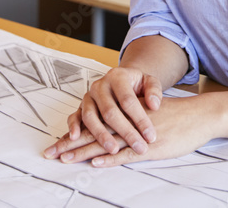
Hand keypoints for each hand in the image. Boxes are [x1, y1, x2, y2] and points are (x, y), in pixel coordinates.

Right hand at [44, 66, 162, 158]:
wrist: (122, 80)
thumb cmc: (136, 84)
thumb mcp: (149, 81)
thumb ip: (154, 91)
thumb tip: (154, 105)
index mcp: (117, 77)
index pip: (128, 100)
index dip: (140, 119)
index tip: (150, 136)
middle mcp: (100, 86)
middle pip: (110, 111)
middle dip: (125, 132)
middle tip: (138, 147)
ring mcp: (88, 96)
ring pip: (91, 116)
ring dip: (101, 135)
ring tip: (114, 149)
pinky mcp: (80, 107)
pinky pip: (73, 116)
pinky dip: (73, 127)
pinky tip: (76, 138)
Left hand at [46, 96, 216, 166]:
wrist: (200, 115)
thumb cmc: (176, 115)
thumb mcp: (150, 112)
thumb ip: (131, 119)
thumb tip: (114, 129)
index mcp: (125, 112)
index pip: (94, 122)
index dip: (75, 133)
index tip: (57, 142)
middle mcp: (128, 120)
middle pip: (93, 132)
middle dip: (70, 143)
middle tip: (50, 153)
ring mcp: (138, 134)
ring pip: (106, 142)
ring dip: (84, 151)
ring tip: (65, 159)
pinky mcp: (150, 147)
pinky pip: (127, 153)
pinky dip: (111, 157)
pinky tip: (97, 162)